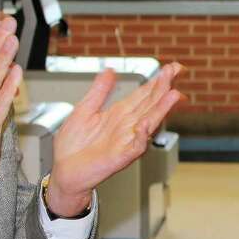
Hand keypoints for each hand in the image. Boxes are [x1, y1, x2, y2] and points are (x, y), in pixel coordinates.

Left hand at [45, 62, 183, 216]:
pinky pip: (136, 146)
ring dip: (161, 109)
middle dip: (163, 87)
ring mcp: (127, 140)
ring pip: (149, 122)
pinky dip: (141, 136)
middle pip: (151, 103)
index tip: (171, 67)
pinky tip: (145, 124)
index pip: (144, 93)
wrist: (64, 171)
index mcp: (120, 113)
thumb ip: (99, 91)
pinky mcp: (121, 156)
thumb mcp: (83, 111)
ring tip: (173, 95)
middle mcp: (128, 125)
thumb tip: (110, 71)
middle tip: (175, 71)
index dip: (157, 80)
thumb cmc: (73, 146)